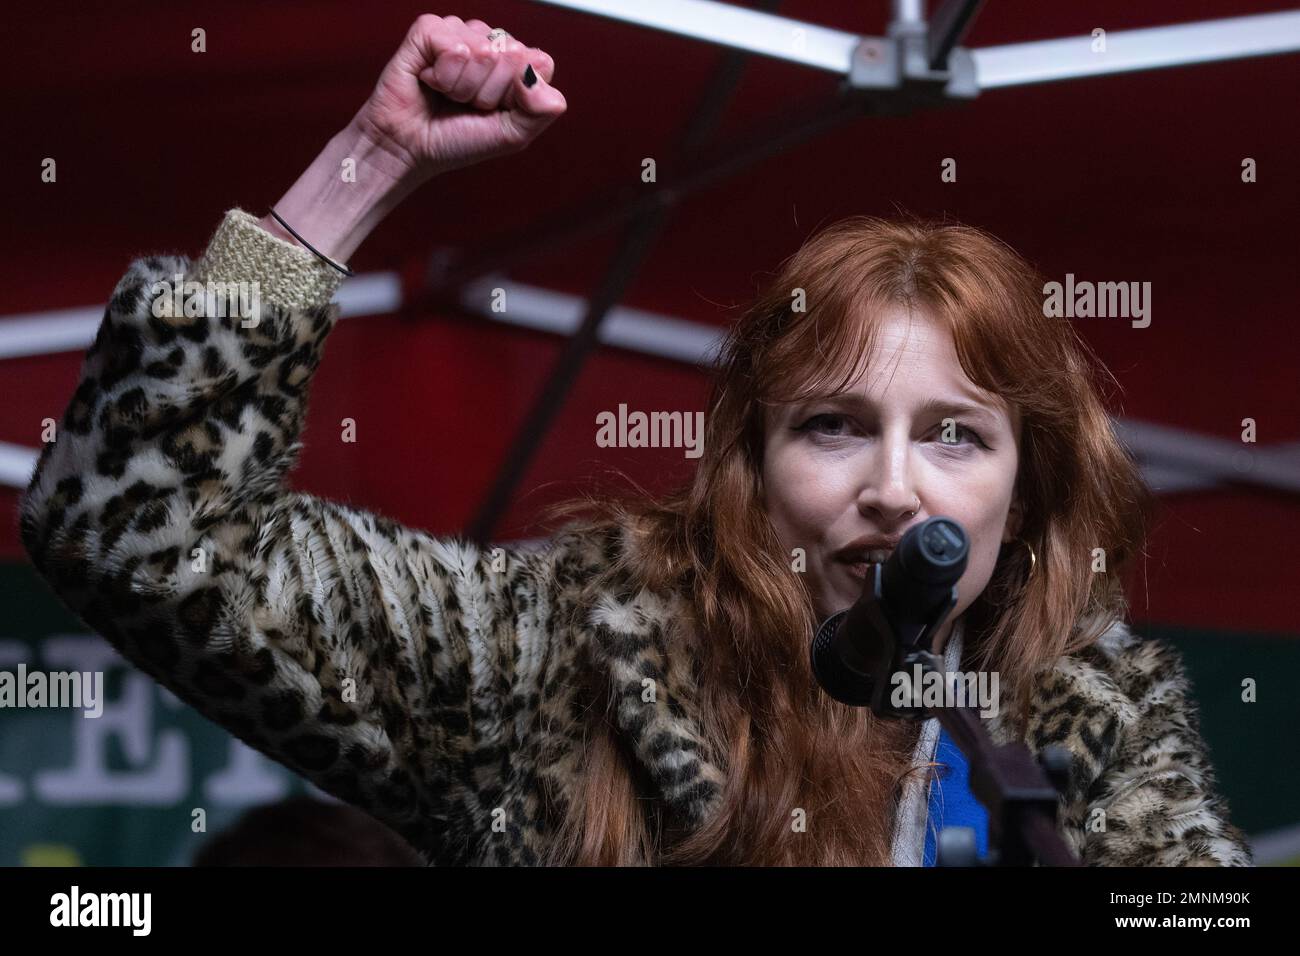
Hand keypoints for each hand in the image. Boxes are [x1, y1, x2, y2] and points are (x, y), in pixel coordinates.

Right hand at [350, 14, 566, 182]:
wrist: (410, 148)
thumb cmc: (457, 140)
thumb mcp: (512, 135)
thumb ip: (541, 109)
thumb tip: (536, 74)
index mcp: (514, 64)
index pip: (540, 63)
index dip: (517, 95)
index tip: (493, 111)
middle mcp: (489, 43)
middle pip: (513, 55)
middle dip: (488, 93)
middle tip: (467, 105)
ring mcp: (459, 33)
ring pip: (483, 50)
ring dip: (463, 87)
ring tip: (448, 94)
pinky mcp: (429, 31)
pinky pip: (453, 48)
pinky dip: (442, 76)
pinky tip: (430, 81)